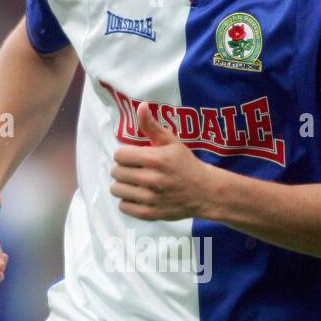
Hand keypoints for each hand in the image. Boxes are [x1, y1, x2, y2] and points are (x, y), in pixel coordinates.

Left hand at [110, 101, 216, 220]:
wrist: (205, 192)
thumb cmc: (186, 164)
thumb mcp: (172, 142)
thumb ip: (152, 126)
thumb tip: (141, 107)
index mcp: (155, 159)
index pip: (120, 155)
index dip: (125, 154)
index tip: (133, 156)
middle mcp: (151, 179)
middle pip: (116, 172)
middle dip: (123, 168)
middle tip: (134, 169)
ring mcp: (150, 198)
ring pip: (117, 190)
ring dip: (123, 185)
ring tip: (134, 182)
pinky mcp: (150, 213)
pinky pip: (123, 206)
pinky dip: (127, 201)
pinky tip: (137, 195)